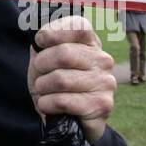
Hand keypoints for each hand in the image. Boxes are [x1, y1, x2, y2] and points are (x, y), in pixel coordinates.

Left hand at [27, 15, 115, 143]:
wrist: (66, 118)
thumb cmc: (54, 83)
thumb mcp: (44, 58)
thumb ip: (43, 43)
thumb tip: (39, 35)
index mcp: (91, 42)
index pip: (78, 26)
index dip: (52, 33)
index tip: (40, 42)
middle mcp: (103, 60)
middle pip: (64, 54)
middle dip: (41, 65)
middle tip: (39, 75)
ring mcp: (105, 82)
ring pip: (61, 79)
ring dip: (43, 87)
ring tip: (44, 91)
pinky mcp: (102, 105)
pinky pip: (63, 101)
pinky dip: (47, 103)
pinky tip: (48, 105)